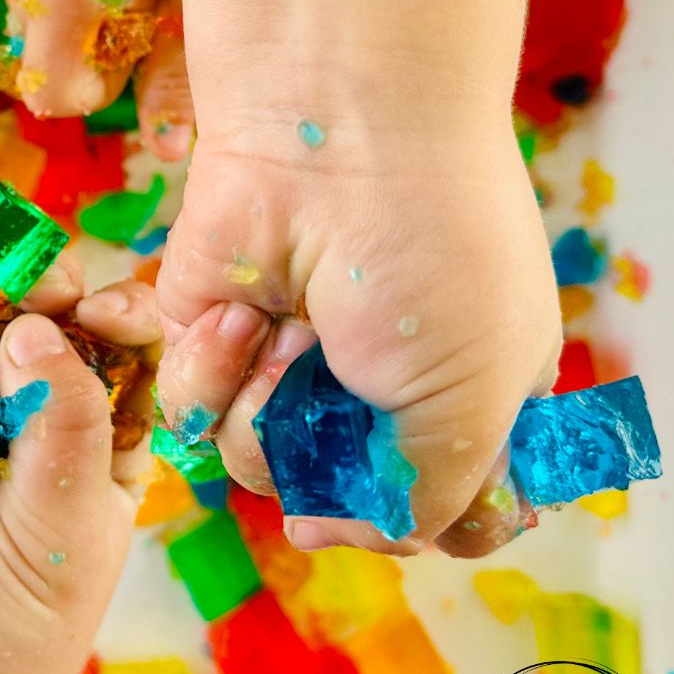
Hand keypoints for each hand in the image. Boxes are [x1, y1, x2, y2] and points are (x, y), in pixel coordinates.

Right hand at [0, 0, 191, 159]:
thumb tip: (167, 151)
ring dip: (70, 14)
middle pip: (36, 53)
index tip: (124, 68)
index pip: (47, 90)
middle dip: (83, 52)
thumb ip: (173, 78)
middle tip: (137, 11)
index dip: (89, 92)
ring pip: (30, 12)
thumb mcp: (197, 0)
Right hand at [0, 259, 160, 673]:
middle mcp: (20, 405)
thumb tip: (35, 328)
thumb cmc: (22, 620)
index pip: (116, 340)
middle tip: (22, 307)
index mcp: (95, 426)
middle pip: (25, 309)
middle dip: (24, 294)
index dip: (113, 311)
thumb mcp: (73, 523)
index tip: (101, 313)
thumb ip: (68, 423)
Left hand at [158, 0, 554, 558]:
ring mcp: (290, 365)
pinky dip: (216, 372)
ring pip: (261, 466)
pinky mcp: (215, 340)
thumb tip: (381, 535)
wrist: (331, 138)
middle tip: (348, 394)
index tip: (407, 515)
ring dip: (272, 411)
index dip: (423, 525)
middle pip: (339, 497)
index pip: (450, 507)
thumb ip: (434, 497)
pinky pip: (197, 416)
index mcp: (466, 397)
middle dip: (331, 469)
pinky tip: (245, 314)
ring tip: (296, 334)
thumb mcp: (476, 397)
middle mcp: (373, 388)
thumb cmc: (430, 259)